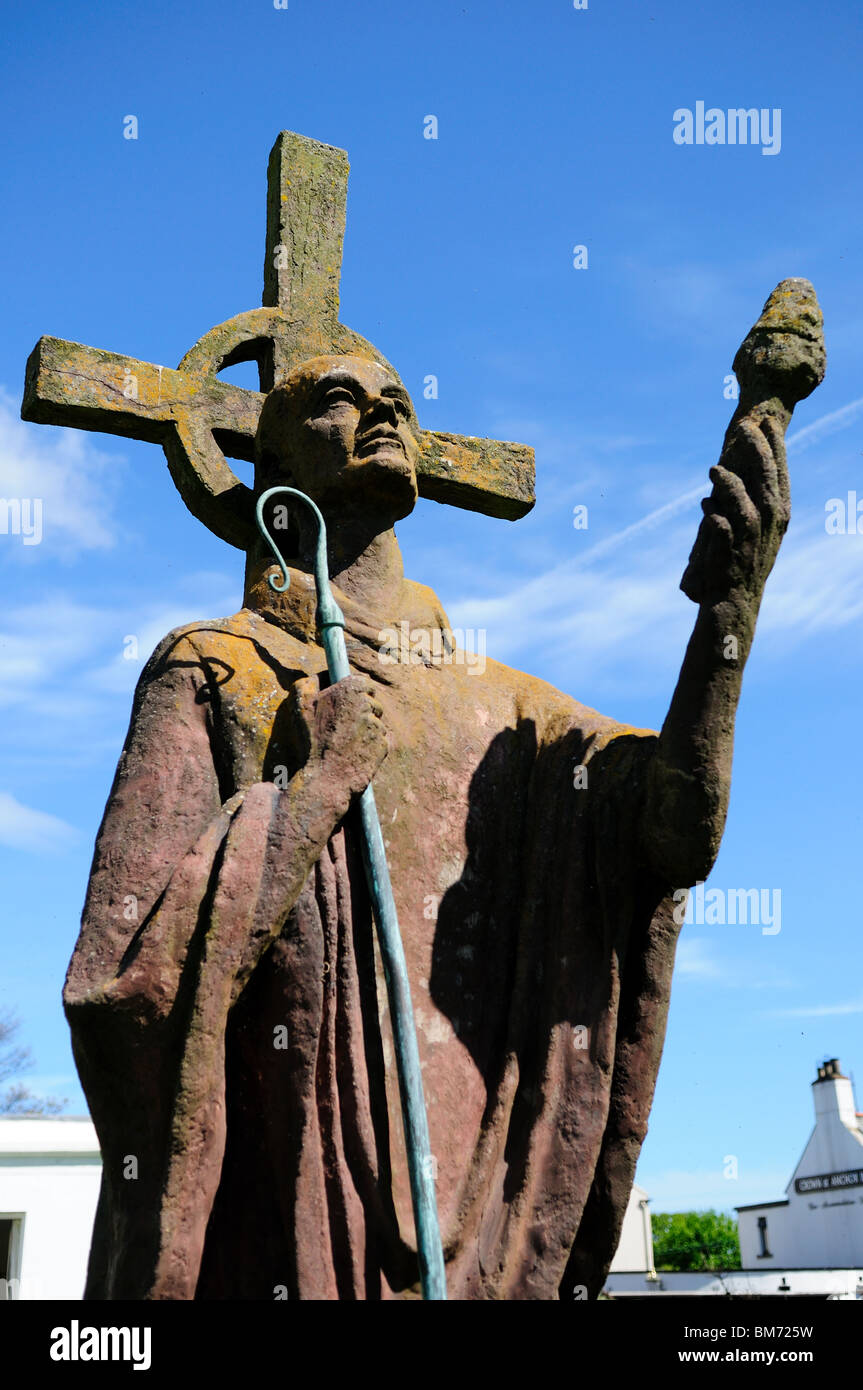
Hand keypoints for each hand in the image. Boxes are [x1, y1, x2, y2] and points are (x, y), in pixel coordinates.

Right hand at [286, 672, 388, 795]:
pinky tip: (354, 753)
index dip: (356, 691)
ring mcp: (378, 726)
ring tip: (346, 742)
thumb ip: (307, 683)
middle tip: (345, 724)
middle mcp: (368, 705)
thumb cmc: (311, 741)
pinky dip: (371, 746)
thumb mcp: (300, 706)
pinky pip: (380, 741)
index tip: (348, 701)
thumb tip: (317, 676)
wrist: (326, 778)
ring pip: (376, 722)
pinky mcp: (384, 745)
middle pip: (372, 702)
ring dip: (366, 729)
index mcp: (350, 690)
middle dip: (362, 710)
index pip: (363, 682)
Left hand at [680, 415, 789, 607]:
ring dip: (729, 484)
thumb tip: (730, 466)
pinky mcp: (730, 551)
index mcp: (779, 514)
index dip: (774, 445)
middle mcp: (769, 523)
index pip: (779, 472)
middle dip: (757, 449)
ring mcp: (750, 537)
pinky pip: (720, 525)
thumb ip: (747, 498)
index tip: (765, 421)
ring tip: (713, 469)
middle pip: (765, 478)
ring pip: (742, 502)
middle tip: (744, 427)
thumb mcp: (754, 526)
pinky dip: (713, 513)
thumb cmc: (741, 558)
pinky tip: (705, 504)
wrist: (733, 598)